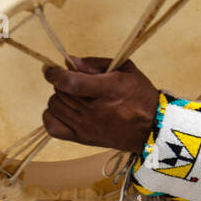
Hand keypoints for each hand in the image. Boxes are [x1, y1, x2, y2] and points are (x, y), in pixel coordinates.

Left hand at [41, 56, 160, 152]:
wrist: (150, 128)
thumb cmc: (139, 95)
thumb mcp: (125, 69)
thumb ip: (95, 63)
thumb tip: (69, 61)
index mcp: (108, 89)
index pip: (69, 82)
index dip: (54, 73)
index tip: (50, 68)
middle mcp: (95, 110)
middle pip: (61, 91)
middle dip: (63, 82)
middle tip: (76, 81)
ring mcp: (87, 126)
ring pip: (55, 105)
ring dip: (60, 97)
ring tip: (74, 96)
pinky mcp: (82, 138)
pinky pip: (52, 127)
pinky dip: (52, 116)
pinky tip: (64, 110)